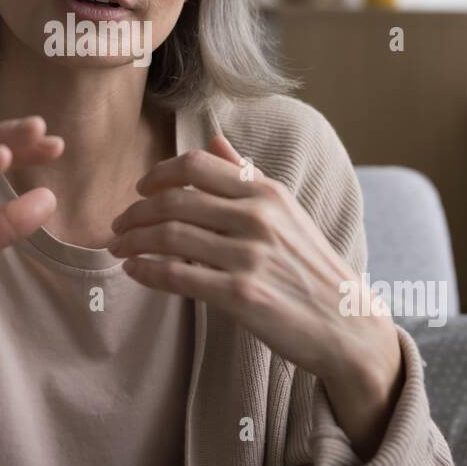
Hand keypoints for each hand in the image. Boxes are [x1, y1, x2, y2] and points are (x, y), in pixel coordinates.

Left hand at [108, 134, 397, 391]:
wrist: (348, 325)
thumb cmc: (312, 268)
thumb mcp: (287, 212)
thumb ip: (247, 175)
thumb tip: (215, 139)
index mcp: (267, 192)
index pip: (197, 165)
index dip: (159, 173)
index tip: (140, 189)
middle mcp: (258, 217)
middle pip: (176, 200)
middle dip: (136, 212)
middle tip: (118, 224)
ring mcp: (250, 256)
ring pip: (170, 236)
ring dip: (134, 241)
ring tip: (118, 248)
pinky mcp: (241, 295)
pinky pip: (178, 276)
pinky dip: (147, 271)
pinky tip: (134, 271)